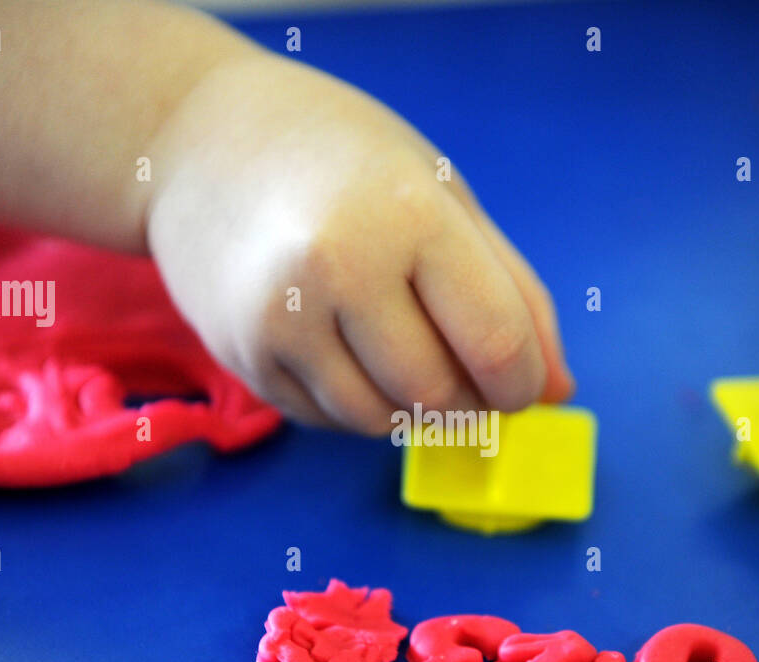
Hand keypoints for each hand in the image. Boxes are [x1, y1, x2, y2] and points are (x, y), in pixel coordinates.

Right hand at [145, 50, 572, 433]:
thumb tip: (557, 391)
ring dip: (413, 407)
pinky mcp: (242, 357)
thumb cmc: (344, 159)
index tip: (520, 380)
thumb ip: (512, 293)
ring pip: (381, 421)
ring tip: (404, 348)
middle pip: (438, 395)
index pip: (495, 346)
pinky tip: (351, 350)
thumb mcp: (444, 197)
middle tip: (467, 369)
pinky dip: (359, 403)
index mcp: (406, 217)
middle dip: (471, 401)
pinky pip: (328, 420)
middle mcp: (336, 269)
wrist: (201, 142)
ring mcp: (279, 320)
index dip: (523, 383)